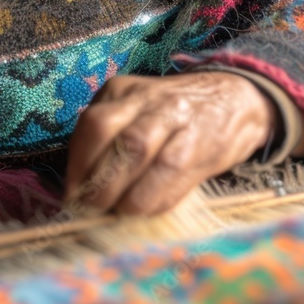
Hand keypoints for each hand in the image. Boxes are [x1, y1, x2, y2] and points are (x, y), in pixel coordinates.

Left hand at [65, 71, 277, 215]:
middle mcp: (150, 100)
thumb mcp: (130, 111)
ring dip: (126, 197)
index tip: (72, 196)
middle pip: (120, 142)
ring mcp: (180, 121)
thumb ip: (104, 140)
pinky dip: (154, 201)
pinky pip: (173, 178)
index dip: (78, 166)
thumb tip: (76, 189)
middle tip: (92, 209)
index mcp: (122, 90)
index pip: (93, 126)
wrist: (231, 99)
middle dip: (101, 185)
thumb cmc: (167, 114)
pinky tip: (145, 211)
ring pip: (146, 158)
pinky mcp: (204, 146)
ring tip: (116, 213)